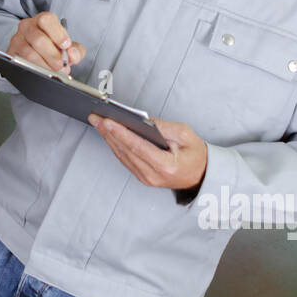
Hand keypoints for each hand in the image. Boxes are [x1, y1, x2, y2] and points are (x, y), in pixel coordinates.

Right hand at [8, 11, 83, 74]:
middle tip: (61, 66)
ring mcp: (17, 40)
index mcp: (42, 20)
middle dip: (53, 56)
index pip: (47, 20)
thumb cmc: (54, 47)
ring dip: (44, 66)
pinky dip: (34, 70)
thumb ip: (76, 50)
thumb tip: (72, 54)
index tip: (66, 46)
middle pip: (38, 39)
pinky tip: (42, 73)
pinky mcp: (11, 53)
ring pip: (29, 54)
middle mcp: (27, 27)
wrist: (39, 54)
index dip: (58, 33)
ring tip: (54, 72)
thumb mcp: (68, 47)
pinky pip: (21, 63)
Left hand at [88, 115, 207, 190]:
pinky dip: (115, 145)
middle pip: (126, 151)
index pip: (138, 147)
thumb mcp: (185, 135)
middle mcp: (153, 176)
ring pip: (122, 156)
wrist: (202, 175)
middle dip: (108, 133)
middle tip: (95, 117)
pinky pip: (125, 159)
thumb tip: (141, 119)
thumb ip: (163, 127)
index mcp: (166, 167)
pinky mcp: (142, 177)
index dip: (121, 133)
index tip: (107, 121)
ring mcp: (146, 179)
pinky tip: (107, 134)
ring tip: (97, 123)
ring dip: (108, 138)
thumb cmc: (195, 155)